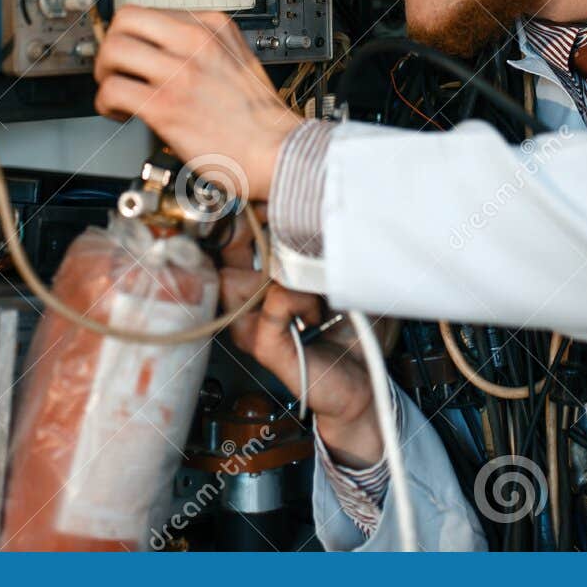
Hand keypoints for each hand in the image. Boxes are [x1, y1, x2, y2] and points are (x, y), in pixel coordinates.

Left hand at [94, 6, 302, 199]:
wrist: (280, 152)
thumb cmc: (260, 118)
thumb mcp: (236, 60)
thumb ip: (201, 49)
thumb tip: (160, 52)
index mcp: (212, 26)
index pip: (150, 12)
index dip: (133, 37)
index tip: (132, 57)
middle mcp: (194, 42)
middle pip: (124, 20)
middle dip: (111, 47)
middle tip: (116, 71)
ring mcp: (180, 71)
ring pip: (113, 49)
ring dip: (105, 74)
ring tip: (116, 93)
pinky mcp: (166, 104)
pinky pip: (113, 89)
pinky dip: (106, 104)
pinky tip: (122, 115)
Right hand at [218, 213, 381, 466]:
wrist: (362, 388)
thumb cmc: (353, 334)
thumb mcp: (341, 276)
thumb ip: (325, 243)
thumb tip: (322, 201)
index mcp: (257, 285)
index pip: (230, 241)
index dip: (244, 216)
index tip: (266, 199)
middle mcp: (247, 305)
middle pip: (224, 254)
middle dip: (252, 234)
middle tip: (282, 229)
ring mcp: (251, 326)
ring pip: (241, 278)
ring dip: (284, 272)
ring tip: (312, 287)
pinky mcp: (264, 346)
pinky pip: (273, 301)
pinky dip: (300, 299)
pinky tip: (317, 313)